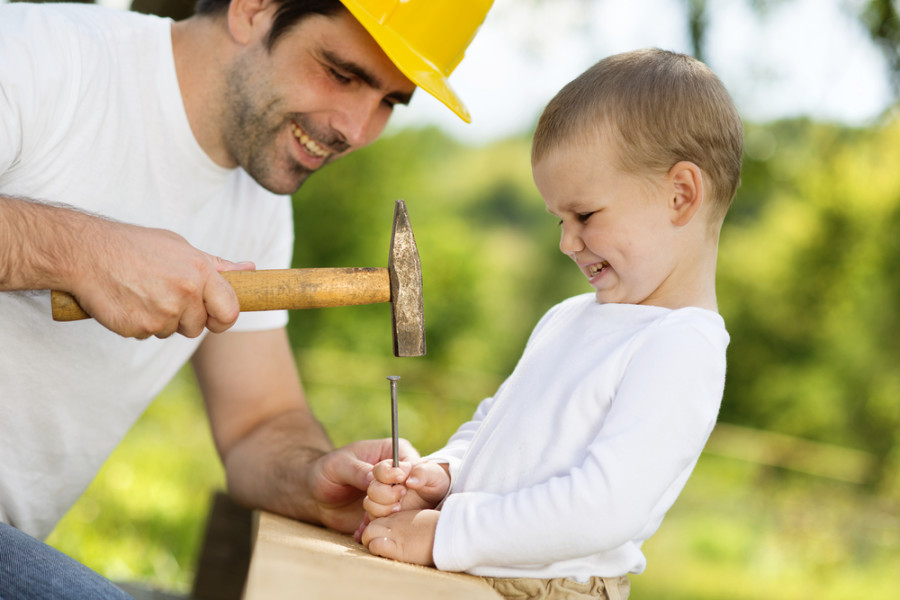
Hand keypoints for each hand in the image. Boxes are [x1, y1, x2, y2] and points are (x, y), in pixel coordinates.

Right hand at [71, 220, 253, 338]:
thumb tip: (251, 269)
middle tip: (164, 295)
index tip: (215, 318)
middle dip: (186, 318)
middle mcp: (186, 293)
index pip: (230, 311)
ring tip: (143, 294)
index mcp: (201, 272)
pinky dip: (139, 324)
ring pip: (172, 332)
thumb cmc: (137, 247)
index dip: (224, 318)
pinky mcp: (140, 327)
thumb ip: (217, 265)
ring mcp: (163, 313)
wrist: (87, 253)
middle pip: (199, 326)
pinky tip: (129, 302)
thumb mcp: (181, 248)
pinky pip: (148, 335)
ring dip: (161, 320)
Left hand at [307, 438, 419, 533]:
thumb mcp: (339, 465)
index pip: (411, 464)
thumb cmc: (327, 471)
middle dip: (386, 499)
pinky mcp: (388, 515)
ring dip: (380, 515)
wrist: (317, 496)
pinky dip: (375, 529)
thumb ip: (359, 471)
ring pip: (401, 511)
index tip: (377, 485)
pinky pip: (391, 526)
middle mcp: (400, 474)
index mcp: (393, 452)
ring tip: (364, 513)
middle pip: (408, 489)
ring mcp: (396, 496)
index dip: (399, 478)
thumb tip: (378, 479)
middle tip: (367, 500)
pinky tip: (360, 528)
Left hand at [361, 509, 438, 565]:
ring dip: (370, 543)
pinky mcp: (398, 548)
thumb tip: (410, 532)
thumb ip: (410, 524)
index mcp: (400, 515)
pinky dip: (376, 550)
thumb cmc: (441, 528)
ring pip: (368, 534)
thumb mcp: (422, 521)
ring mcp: (395, 534)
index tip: (383, 538)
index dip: (377, 529)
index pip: (377, 518)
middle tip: (378, 546)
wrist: (451, 531)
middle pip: (369, 525)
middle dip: (369, 536)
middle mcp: (394, 522)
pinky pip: (375, 545)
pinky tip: (387, 554)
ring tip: (382, 552)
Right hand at [363, 459, 449, 517]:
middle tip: (403, 493)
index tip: (401, 477)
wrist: (438, 497)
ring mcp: (382, 500)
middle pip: (372, 488)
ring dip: (382, 508)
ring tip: (399, 507)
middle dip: (385, 493)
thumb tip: (410, 482)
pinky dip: (376, 521)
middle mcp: (384, 484)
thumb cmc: (435, 480)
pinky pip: (371, 520)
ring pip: (369, 504)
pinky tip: (391, 520)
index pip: (379, 469)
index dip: (387, 474)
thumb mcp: (433, 473)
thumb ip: (422, 472)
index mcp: (392, 470)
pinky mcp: (383, 515)